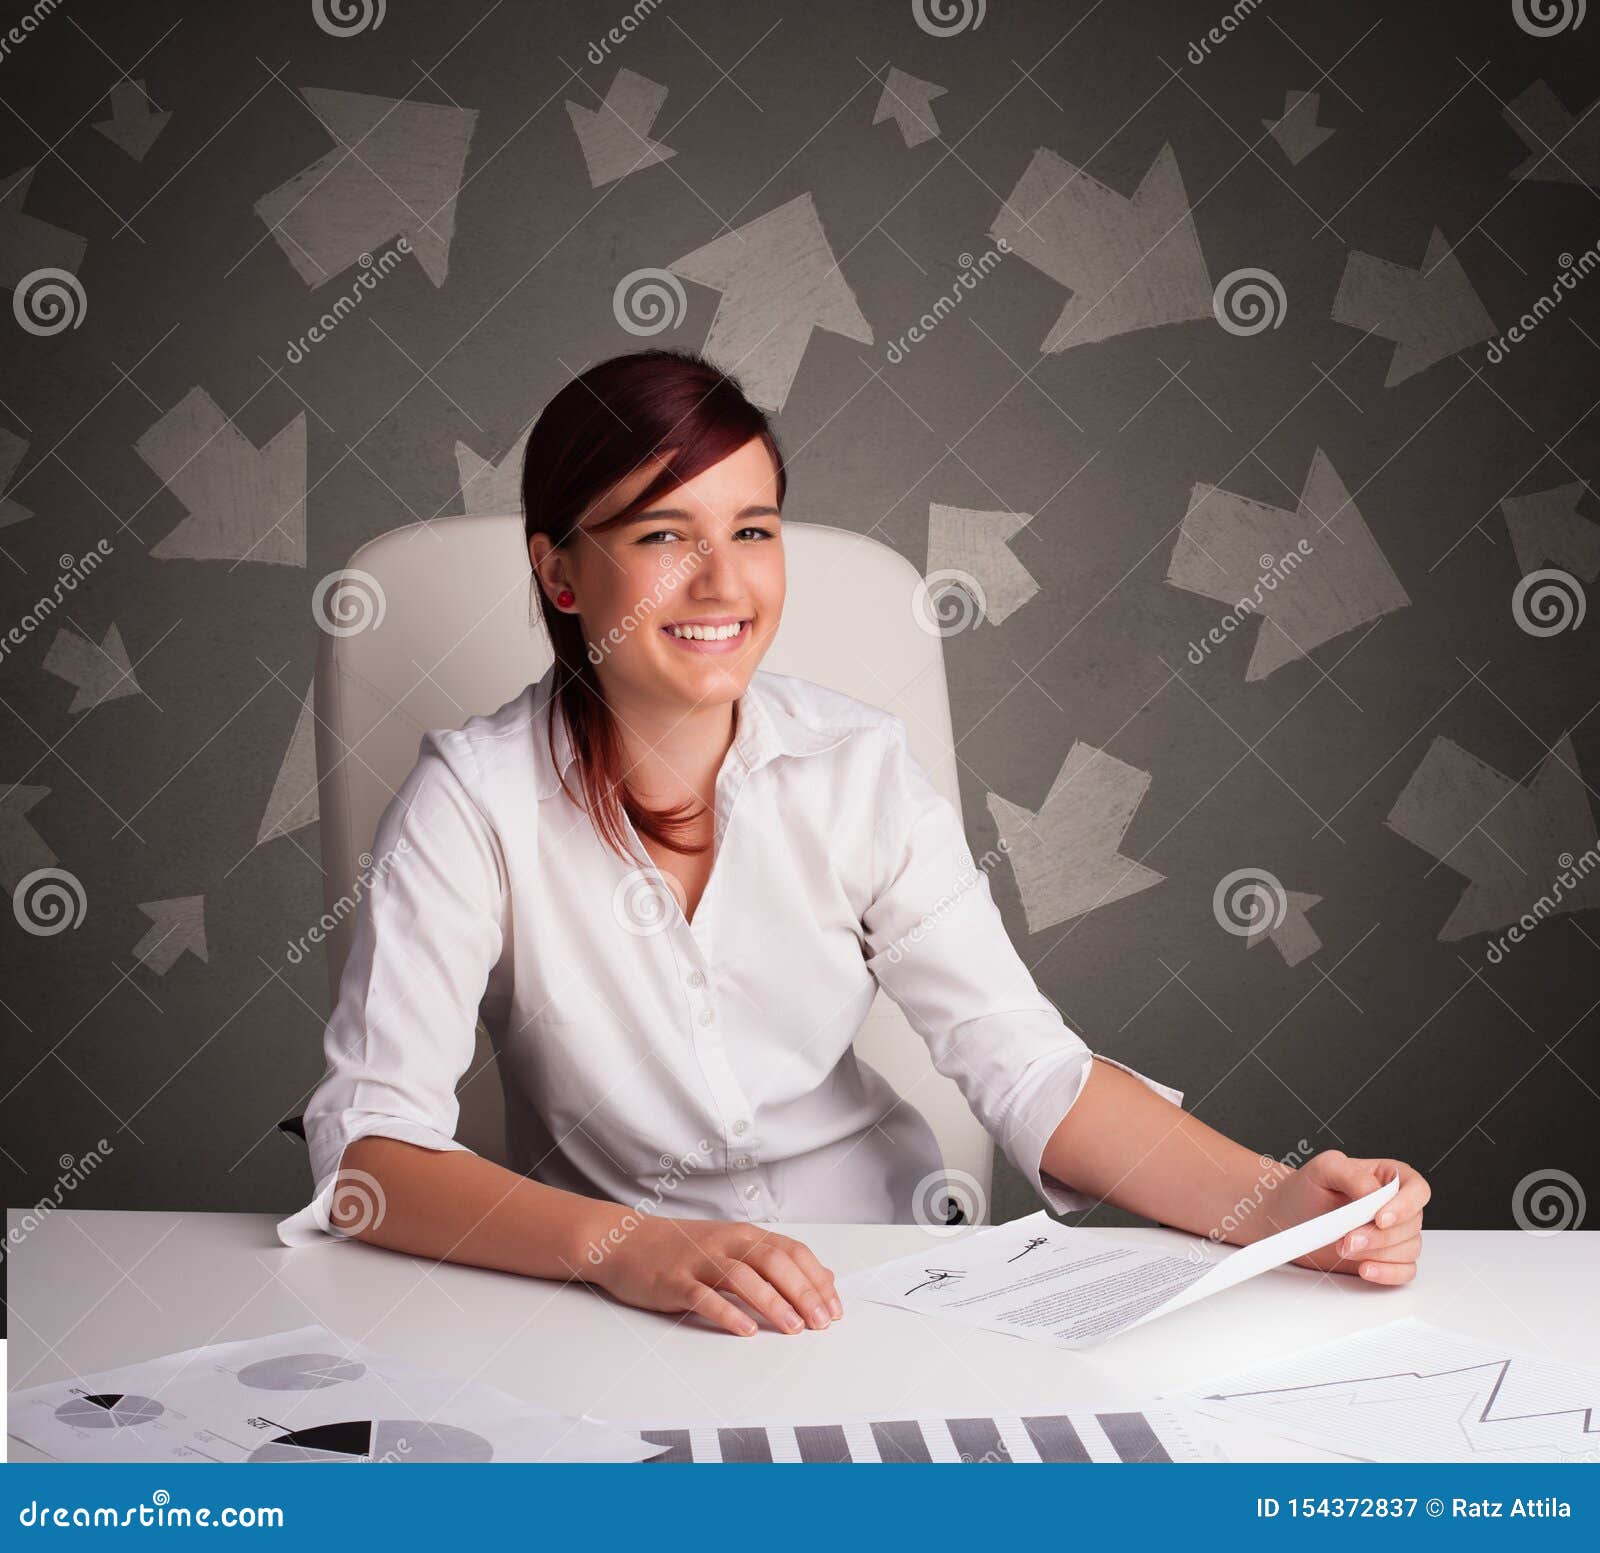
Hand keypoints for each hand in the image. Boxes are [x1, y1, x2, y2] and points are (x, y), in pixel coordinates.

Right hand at [587, 1215, 843, 1335]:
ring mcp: (700, 1261)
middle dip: (803, 1292)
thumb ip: (775, 1260)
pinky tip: (744, 1330)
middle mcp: (726, 1243)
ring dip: (772, 1303)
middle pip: (773, 1262)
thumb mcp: (732, 1246)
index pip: (792, 1252)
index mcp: (745, 1235)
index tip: (834, 1308)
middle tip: (821, 1322)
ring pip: (743, 1277)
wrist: (627, 1241)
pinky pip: (704, 1296)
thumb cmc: (683, 1249)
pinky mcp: (675, 1281)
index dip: (816, 1279)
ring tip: (793, 1327)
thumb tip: (823, 1277)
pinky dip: (727, 1313)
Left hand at [1276, 1150, 1430, 1283]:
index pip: (1417, 1189)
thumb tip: (1375, 1192)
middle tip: (1348, 1239)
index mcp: (1387, 1177)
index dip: (1405, 1206)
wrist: (1289, 1217)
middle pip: (1412, 1224)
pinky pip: (1405, 1271)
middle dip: (1379, 1235)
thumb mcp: (1323, 1168)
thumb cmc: (1307, 1190)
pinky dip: (1387, 1273)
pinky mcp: (1387, 1258)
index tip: (1379, 1219)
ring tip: (1343, 1248)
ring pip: (1409, 1248)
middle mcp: (1396, 1205)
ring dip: (1377, 1253)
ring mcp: (1394, 1233)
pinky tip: (1365, 1269)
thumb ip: (1352, 1174)